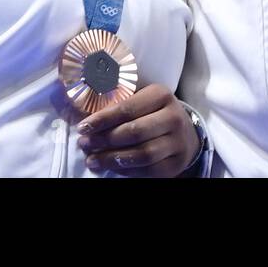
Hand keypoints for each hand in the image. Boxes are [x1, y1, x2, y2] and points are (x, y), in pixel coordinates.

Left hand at [76, 84, 201, 177]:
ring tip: (92, 160)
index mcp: (161, 95)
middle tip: (84, 144)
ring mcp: (177, 142)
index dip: (102, 119)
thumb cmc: (154, 113)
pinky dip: (125, 171)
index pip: (127, 109)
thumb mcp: (142, 99)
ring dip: (112, 159)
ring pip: (141, 154)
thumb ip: (120, 103)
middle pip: (134, 132)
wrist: (184, 133)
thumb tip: (87, 115)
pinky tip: (110, 167)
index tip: (83, 127)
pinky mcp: (175, 164)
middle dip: (104, 140)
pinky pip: (148, 170)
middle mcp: (173, 117)